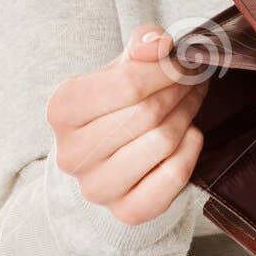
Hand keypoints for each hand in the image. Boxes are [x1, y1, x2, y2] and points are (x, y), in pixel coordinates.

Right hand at [46, 24, 208, 225]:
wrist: (108, 155)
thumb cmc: (116, 102)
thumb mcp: (123, 64)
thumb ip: (142, 44)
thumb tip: (159, 46)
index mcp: (62, 110)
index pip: (127, 84)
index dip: (166, 70)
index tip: (183, 63)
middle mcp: (71, 154)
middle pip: (147, 113)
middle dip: (180, 91)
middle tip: (193, 80)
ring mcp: (96, 188)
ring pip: (162, 142)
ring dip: (187, 116)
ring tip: (190, 103)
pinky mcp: (125, 212)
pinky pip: (173, 177)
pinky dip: (190, 152)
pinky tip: (188, 137)